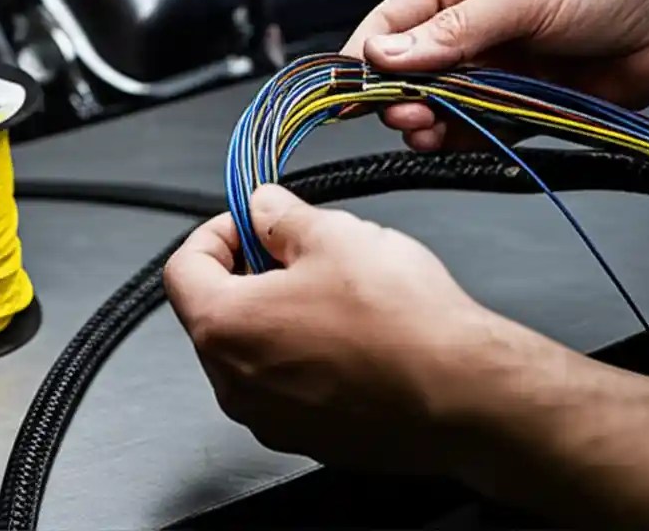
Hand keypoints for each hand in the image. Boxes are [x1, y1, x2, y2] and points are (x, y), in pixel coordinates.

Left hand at [163, 185, 548, 471]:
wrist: (466, 398)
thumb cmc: (402, 324)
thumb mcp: (334, 235)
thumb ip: (280, 217)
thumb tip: (262, 208)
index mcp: (223, 327)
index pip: (182, 269)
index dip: (214, 234)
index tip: (248, 221)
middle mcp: (234, 384)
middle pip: (215, 313)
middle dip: (248, 274)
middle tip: (296, 250)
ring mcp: (269, 419)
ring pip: (252, 353)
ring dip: (277, 317)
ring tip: (334, 293)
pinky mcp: (308, 440)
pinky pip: (287, 388)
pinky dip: (304, 357)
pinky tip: (352, 337)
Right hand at [341, 0, 648, 150]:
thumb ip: (453, 29)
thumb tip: (385, 52)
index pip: (394, 20)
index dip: (365, 53)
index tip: (343, 87)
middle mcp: (471, 26)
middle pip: (410, 69)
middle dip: (396, 94)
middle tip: (397, 113)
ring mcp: (495, 67)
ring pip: (438, 103)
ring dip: (424, 119)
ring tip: (421, 129)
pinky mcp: (519, 105)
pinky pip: (474, 128)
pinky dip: (456, 139)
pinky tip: (444, 142)